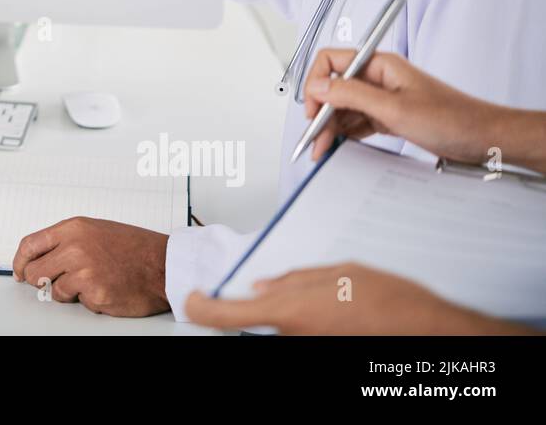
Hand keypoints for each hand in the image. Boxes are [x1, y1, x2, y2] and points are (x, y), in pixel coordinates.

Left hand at [12, 216, 168, 316]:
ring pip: (52, 291)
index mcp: (73, 229)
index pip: (30, 244)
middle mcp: (75, 248)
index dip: (19, 261)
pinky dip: (87, 299)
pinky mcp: (94, 294)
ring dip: (67, 292)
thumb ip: (66, 241)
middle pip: (33, 271)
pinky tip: (103, 288)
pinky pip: (77, 302)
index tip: (18, 270)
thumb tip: (40, 256)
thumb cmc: (134, 248)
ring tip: (89, 282)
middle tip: (52, 281)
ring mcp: (84, 272)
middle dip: (39, 280)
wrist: (163, 265)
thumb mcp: (95, 230)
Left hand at [184, 262, 526, 334]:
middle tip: (285, 291)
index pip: (219, 315)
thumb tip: (261, 285)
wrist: (431, 335)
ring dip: (288, 315)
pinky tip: (336, 315)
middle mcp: (292, 338)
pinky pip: (300, 337)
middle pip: (251, 324)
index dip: (198, 306)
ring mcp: (307, 350)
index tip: (193, 296)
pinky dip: (306, 326)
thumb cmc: (391, 301)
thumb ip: (292, 279)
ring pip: (278, 331)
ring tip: (328, 301)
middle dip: (258, 306)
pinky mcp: (322, 354)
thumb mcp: (338, 272)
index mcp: (288, 310)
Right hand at [301, 49, 501, 164]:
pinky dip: (344, 133)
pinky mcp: (389, 116)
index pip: (331, 61)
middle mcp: (378, 77)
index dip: (316, 83)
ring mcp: (383, 97)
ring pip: (343, 107)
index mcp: (380, 64)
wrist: (485, 139)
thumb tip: (317, 87)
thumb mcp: (395, 108)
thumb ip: (352, 95)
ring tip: (322, 148)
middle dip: (320, 112)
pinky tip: (338, 144)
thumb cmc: (453, 119)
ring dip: (330, 126)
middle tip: (314, 138)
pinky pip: (357, 121)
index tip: (312, 108)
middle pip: (334, 88)